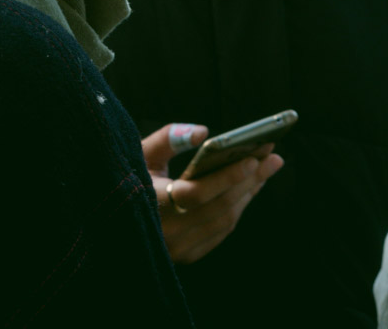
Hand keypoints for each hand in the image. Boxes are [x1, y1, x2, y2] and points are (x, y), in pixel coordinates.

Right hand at [141, 122, 283, 264]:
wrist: (115, 221)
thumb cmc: (129, 178)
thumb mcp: (139, 153)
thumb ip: (169, 138)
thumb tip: (203, 133)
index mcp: (151, 205)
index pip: (197, 193)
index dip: (227, 176)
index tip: (254, 157)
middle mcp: (166, 232)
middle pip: (220, 206)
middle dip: (250, 179)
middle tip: (273, 155)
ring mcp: (178, 248)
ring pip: (224, 220)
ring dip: (249, 193)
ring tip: (266, 167)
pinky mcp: (187, 255)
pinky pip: (221, 231)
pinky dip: (238, 207)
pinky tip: (251, 186)